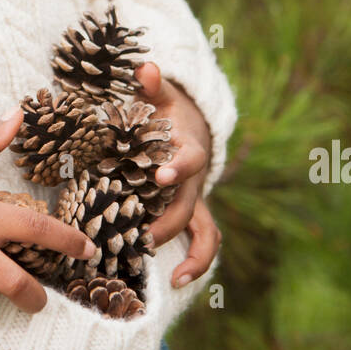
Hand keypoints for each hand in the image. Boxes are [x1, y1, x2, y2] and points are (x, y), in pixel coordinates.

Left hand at [133, 61, 221, 287]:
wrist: (191, 124)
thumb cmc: (167, 110)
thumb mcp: (160, 94)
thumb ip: (152, 83)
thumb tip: (145, 68)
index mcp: (189, 148)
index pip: (190, 159)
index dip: (179, 168)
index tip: (162, 176)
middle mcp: (196, 180)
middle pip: (190, 204)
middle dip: (170, 221)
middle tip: (145, 234)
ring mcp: (195, 200)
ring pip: (205, 232)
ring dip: (193, 255)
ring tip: (172, 276)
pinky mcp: (190, 215)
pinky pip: (202, 243)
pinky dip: (195, 264)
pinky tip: (176, 281)